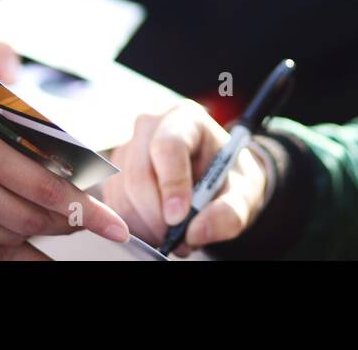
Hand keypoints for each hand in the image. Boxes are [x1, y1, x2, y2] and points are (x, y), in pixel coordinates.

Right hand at [0, 92, 129, 248]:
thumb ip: (9, 143)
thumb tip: (54, 164)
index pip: (49, 190)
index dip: (88, 210)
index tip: (116, 225)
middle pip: (35, 221)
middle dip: (69, 223)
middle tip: (92, 220)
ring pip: (10, 237)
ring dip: (39, 231)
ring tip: (58, 221)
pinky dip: (0, 237)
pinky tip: (12, 228)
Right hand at [102, 101, 268, 253]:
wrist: (214, 179)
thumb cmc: (228, 179)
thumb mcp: (244, 193)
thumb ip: (229, 212)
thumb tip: (195, 232)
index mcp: (186, 119)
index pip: (169, 146)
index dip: (171, 184)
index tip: (179, 219)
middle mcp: (151, 126)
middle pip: (139, 173)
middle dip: (156, 215)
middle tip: (176, 238)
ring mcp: (129, 146)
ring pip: (122, 192)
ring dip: (144, 225)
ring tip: (171, 235)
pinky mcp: (115, 171)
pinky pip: (113, 203)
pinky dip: (132, 225)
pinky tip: (155, 230)